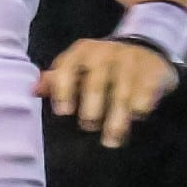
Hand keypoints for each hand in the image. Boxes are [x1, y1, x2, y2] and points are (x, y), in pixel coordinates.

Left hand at [36, 39, 176, 149]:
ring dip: (117, 119)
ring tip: (111, 140)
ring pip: (121, 93)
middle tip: (88, 126)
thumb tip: (33, 90)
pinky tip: (137, 120)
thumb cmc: (101, 66)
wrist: (145, 46)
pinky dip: (140, 108)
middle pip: (95, 84)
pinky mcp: (153, 70)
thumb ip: (57, 80)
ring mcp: (130, 60)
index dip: (63, 90)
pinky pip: (145, 92)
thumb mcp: (78, 67)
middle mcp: (105, 53)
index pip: (67, 69)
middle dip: (91, 108)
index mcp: (81, 52)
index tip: (63, 112)